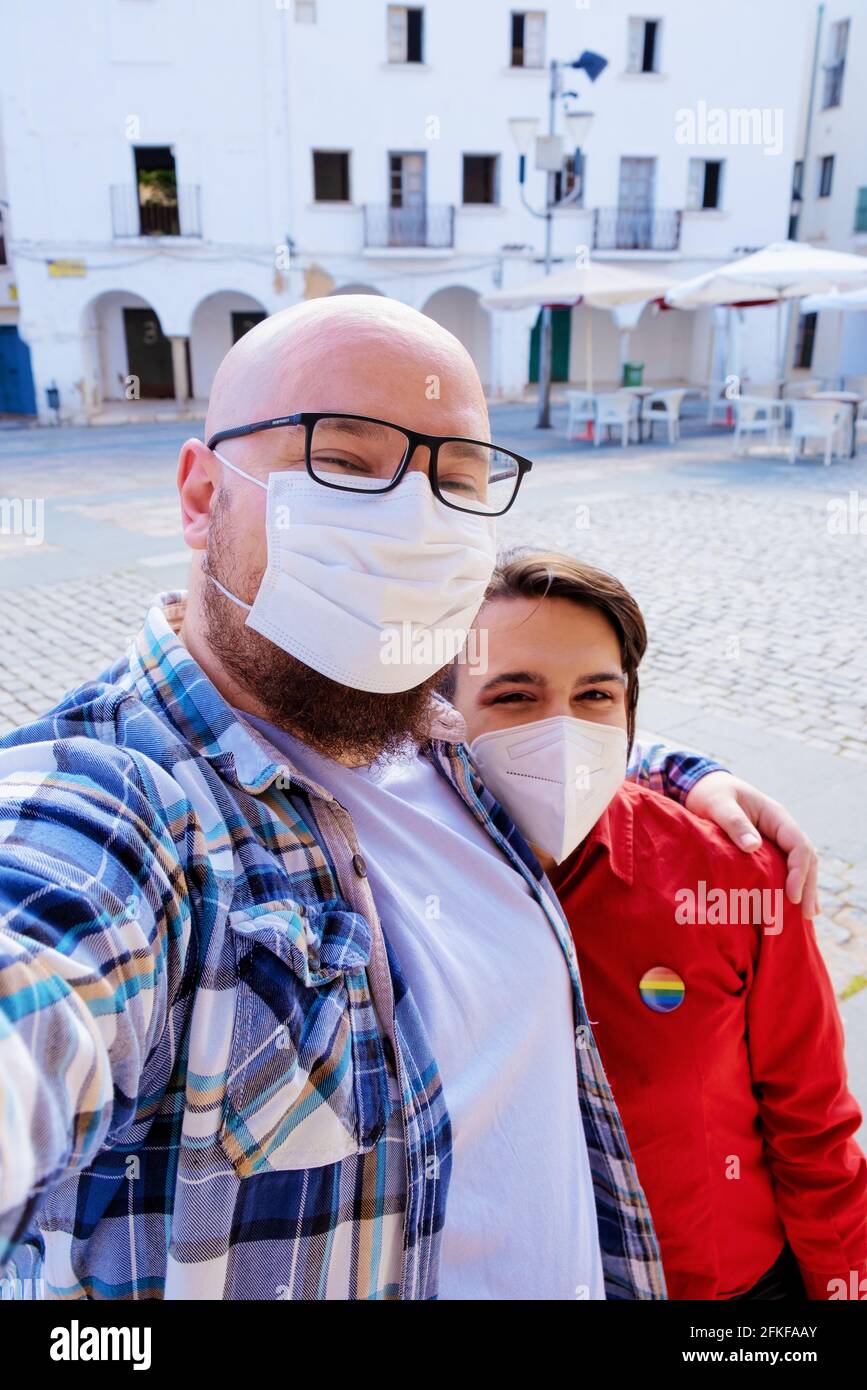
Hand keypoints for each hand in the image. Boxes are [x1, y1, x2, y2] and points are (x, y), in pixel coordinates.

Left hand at [684, 771, 818, 917]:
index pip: (799, 846)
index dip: (799, 872)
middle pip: (806, 859)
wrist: (703, 787)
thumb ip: (734, 823)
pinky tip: (791, 905)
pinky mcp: (766, 850)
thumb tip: (753, 846)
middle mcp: (781, 829)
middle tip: (807, 915)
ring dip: (805, 889)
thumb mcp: (719, 805)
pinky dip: (791, 885)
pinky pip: (784, 868)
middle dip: (808, 886)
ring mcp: (776, 840)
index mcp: (776, 816)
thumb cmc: (711, 794)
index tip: (792, 896)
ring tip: (807, 917)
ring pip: (799, 865)